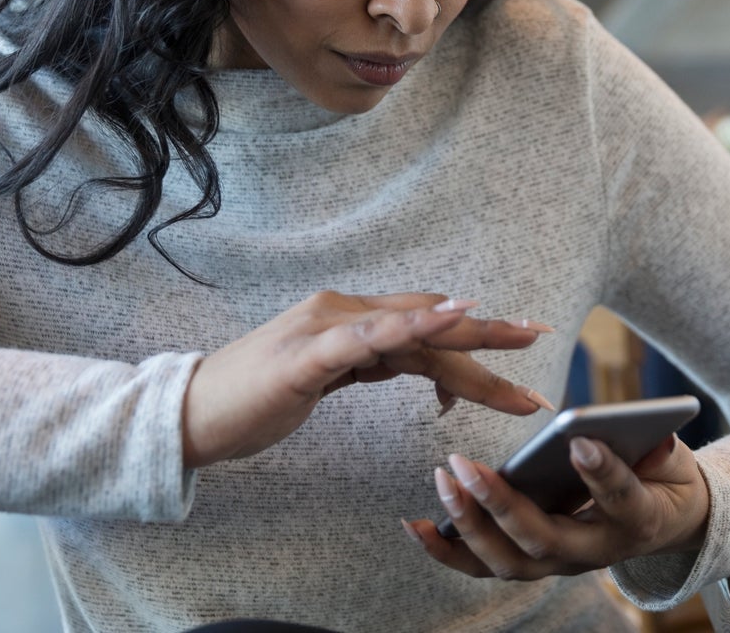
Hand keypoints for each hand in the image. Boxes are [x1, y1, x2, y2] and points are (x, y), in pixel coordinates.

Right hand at [181, 291, 553, 467]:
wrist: (189, 416)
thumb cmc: (256, 399)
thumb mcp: (328, 380)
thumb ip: (372, 364)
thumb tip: (422, 370)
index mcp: (349, 320)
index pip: (426, 323)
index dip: (475, 332)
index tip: (524, 340)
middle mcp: (342, 312)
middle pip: (430, 322)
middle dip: (488, 335)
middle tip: (540, 337)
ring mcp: (324, 328)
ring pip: (411, 329)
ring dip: (467, 338)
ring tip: (514, 341)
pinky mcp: (306, 355)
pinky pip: (367, 338)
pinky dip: (410, 326)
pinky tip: (445, 321)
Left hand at [404, 434, 710, 579]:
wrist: (662, 523)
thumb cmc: (662, 480)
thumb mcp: (674, 462)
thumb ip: (662, 451)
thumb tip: (652, 434)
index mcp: (636, 522)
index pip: (620, 500)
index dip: (602, 473)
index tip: (579, 441)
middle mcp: (592, 554)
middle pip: (543, 540)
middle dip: (501, 504)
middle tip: (466, 464)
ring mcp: (557, 564)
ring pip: (506, 561)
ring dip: (468, 525)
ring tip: (442, 481)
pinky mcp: (530, 564)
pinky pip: (483, 565)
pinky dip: (446, 549)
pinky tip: (416, 525)